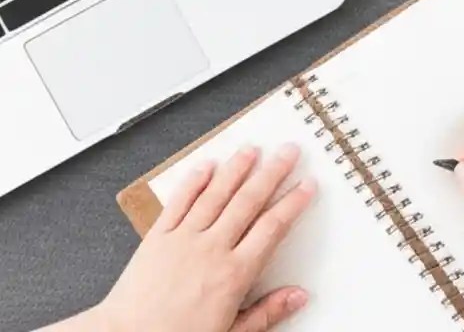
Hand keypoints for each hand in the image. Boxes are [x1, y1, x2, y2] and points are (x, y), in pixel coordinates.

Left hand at [90, 144, 317, 331]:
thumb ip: (267, 313)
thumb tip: (297, 297)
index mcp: (234, 275)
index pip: (272, 228)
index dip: (293, 203)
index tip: (305, 186)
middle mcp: (211, 249)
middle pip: (249, 202)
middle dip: (273, 173)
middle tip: (288, 152)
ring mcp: (183, 239)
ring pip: (216, 194)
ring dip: (237, 169)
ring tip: (252, 150)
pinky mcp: (158, 237)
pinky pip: (179, 201)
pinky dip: (194, 181)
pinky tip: (206, 166)